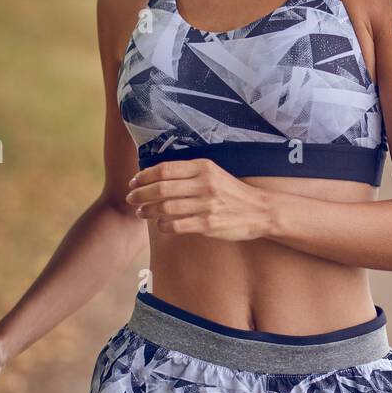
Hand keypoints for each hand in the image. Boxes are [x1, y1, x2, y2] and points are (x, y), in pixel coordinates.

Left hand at [126, 158, 272, 241]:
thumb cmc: (232, 192)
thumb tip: (156, 175)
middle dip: (140, 194)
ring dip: (148, 210)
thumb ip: (189, 172)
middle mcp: (204, 184)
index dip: (144, 176)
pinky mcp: (208, 224)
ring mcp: (206, 205)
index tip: (134, 181)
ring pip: (165, 207)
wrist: (259, 210)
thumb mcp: (214, 173)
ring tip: (141, 212)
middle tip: (131, 198)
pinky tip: (160, 224)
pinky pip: (176, 225)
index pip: (165, 169)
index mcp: (204, 167)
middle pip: (161, 188)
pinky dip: (163, 225)